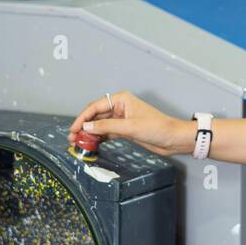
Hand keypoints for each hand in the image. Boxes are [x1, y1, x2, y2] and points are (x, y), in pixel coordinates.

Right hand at [68, 90, 193, 156]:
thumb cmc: (157, 128)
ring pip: (100, 126)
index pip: (96, 107)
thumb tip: (87, 127)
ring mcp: (122, 119)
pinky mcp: (124, 130)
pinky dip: (98, 139)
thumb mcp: (130, 127)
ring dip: (90, 134)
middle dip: (84, 127)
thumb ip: (107, 127)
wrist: (173, 139)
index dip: (83, 118)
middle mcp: (120, 107)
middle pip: (96, 116)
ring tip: (78, 143)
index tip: (73, 128)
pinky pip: (107, 133)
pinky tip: (91, 145)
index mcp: (121, 100)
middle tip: (73, 138)